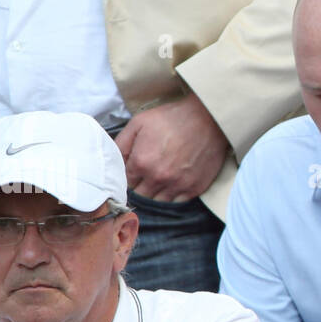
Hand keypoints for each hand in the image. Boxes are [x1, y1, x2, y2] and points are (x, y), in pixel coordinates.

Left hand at [114, 92, 228, 201]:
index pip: (126, 182)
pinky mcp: (194, 189)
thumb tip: (112, 161)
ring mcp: (177, 186)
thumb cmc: (171, 118)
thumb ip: (121, 144)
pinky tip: (173, 184)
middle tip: (146, 176)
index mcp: (141, 162)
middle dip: (140, 186)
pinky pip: (177, 203)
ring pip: (158, 202)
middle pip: (140, 195)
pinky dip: (173, 196)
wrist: (207, 119)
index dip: (129, 176)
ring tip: (159, 181)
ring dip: (156, 194)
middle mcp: (158, 178)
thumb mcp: (139, 122)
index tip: (134, 170)